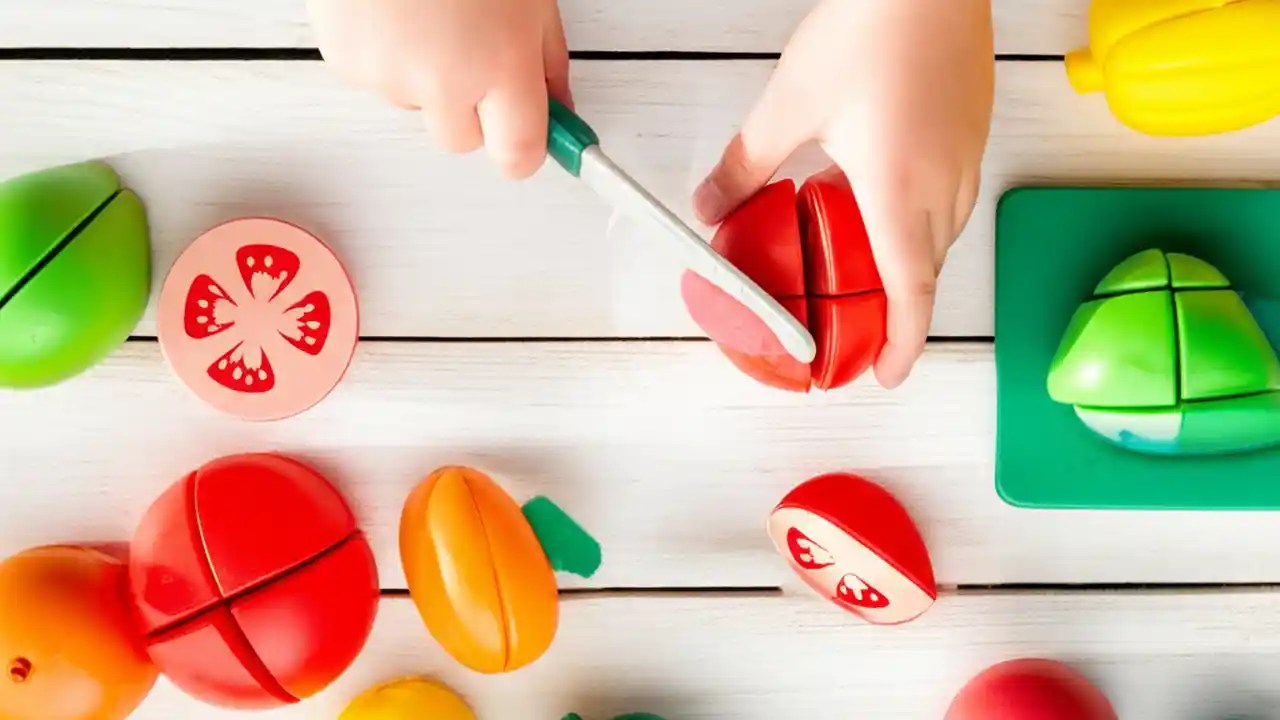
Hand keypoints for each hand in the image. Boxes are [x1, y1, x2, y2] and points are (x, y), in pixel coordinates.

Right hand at [308, 0, 570, 178]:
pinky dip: (386, 53)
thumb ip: (544, 58)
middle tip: (472, 46)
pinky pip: (376, 79)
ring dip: (425, 74)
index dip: (524, 148)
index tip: (532, 135)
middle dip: (472, 109)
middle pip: (463, 140)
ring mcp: (389, 76)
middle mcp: (444, 82)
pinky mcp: (347, 61)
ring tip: (427, 11)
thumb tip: (558, 104)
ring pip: (416, 105)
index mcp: (501, 65)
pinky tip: (392, 10)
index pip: (519, 157)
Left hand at [694, 0, 993, 387]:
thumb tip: (710, 207)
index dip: (900, 344)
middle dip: (895, 303)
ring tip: (860, 249)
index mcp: (898, 191)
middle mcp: (943, 182)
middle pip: (923, 266)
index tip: (885, 374)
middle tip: (857, 317)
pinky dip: (920, 211)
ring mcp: (967, 154)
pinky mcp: (975, 127)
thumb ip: (746, 166)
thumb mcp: (789, 106)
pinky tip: (881, 184)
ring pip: (942, 231)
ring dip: (906, 253)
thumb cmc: (870, 29)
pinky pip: (953, 192)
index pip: (909, 292)